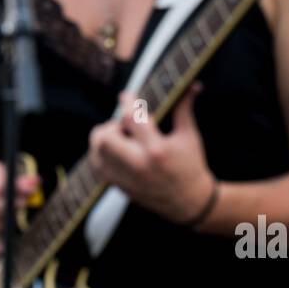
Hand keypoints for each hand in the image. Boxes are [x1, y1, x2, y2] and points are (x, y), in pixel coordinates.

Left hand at [88, 84, 215, 226]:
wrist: (187, 202)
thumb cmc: (190, 165)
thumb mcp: (189, 136)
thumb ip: (184, 109)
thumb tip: (191, 85)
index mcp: (156, 150)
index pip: (131, 119)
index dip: (126, 102)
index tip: (126, 95)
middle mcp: (137, 165)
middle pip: (104, 138)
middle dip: (110, 126)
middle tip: (123, 126)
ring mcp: (125, 179)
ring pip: (96, 153)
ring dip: (103, 140)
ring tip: (120, 138)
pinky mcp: (118, 187)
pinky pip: (96, 167)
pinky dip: (100, 155)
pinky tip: (115, 151)